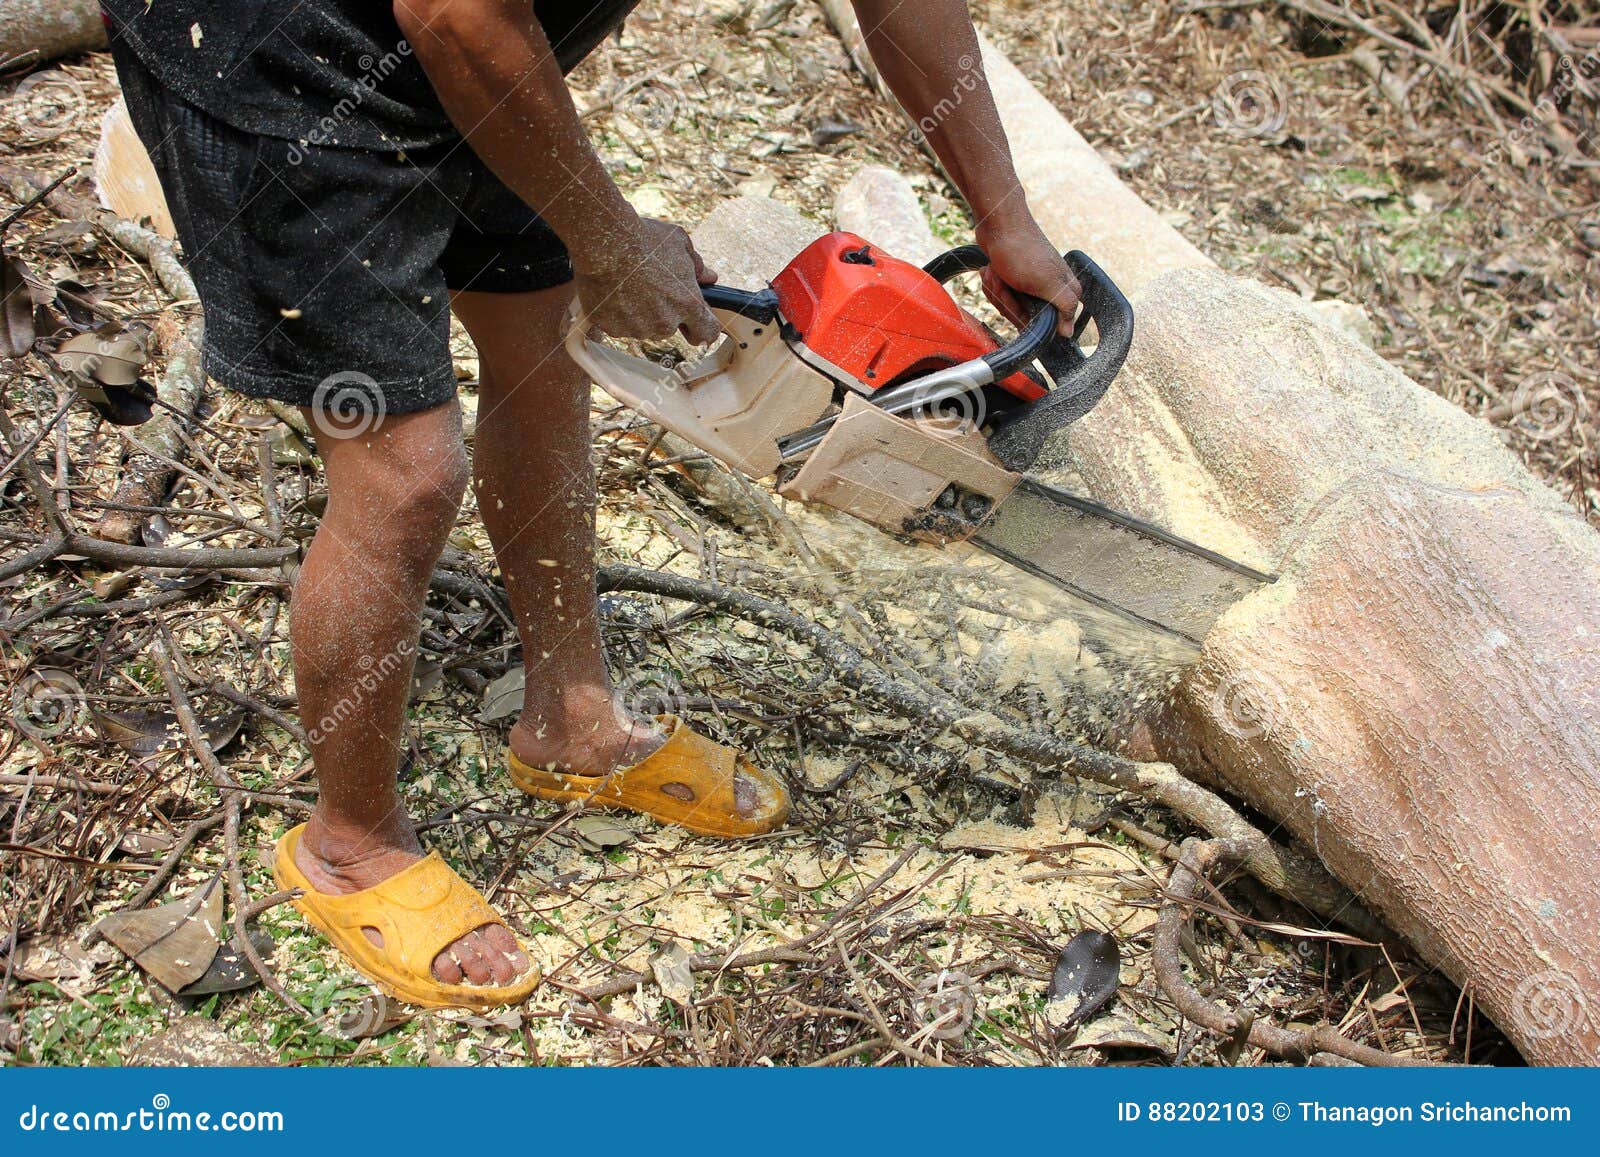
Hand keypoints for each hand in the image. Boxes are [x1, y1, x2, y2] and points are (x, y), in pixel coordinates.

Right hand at [571, 216, 720, 345]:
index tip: (697, 324)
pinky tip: (613, 290)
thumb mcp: (679, 242)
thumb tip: (708, 277)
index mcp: (688, 304)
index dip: (703, 328)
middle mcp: (665, 323)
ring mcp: (637, 328)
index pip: (707, 333)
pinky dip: (617, 313)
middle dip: (664, 312)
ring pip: (643, 328)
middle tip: (651, 287)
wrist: (602, 241)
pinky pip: (619, 325)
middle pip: (670, 328)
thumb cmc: (643, 237)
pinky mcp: (612, 328)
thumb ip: (697, 265)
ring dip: (640, 313)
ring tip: (629, 284)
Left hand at [975, 211, 1081, 335]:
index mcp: (1064, 292)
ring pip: (1008, 308)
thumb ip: (1065, 307)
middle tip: (1008, 281)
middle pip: (1022, 319)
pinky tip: (993, 270)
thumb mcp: (1048, 282)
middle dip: (1008, 302)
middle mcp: (1050, 290)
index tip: (1021, 300)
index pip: (1044, 328)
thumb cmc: (1021, 251)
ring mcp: (1030, 286)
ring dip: (998, 291)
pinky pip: (999, 297)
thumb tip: (1069, 333)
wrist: (998, 224)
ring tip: (999, 272)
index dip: (1026, 318)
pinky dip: (992, 284)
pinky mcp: (1014, 282)